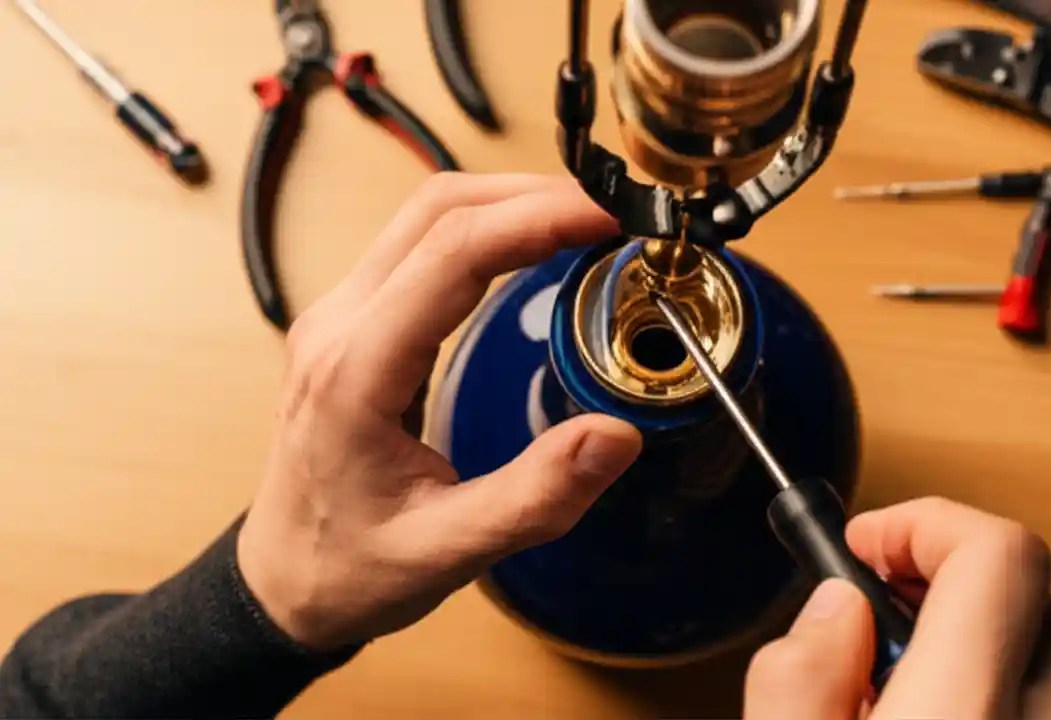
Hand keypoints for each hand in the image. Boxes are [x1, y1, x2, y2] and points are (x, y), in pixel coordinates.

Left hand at [236, 174, 641, 650]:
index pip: (451, 254)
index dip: (537, 219)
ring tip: (585, 221)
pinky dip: (485, 229)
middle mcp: (337, 325)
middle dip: (531, 195)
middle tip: (613, 213)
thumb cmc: (350, 569)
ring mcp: (338, 316)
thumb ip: (535, 496)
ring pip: (424, 215)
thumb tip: (617, 435)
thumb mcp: (448, 550)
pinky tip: (532, 247)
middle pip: (436, 209)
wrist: (280, 582)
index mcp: (355, 370)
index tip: (609, 219)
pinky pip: (419, 244)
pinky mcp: (353, 322)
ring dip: (507, 202)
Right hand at [743, 497, 1050, 718]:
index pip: (997, 550)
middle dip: (942, 569)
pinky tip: (935, 713)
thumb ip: (798, 682)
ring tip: (895, 676)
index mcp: (968, 717)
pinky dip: (1001, 676)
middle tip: (873, 604)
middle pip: (1032, 580)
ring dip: (971, 626)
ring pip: (1048, 637)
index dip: (922, 522)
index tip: (865, 543)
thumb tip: (834, 609)